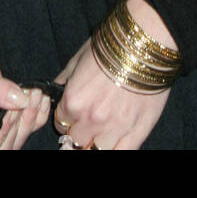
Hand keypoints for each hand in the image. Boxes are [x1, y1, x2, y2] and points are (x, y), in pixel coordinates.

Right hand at [0, 29, 51, 149]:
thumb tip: (20, 101)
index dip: (0, 134)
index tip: (13, 112)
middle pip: (1, 144)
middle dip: (19, 124)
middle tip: (30, 98)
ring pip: (14, 136)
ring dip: (29, 118)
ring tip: (37, 94)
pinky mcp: (1, 112)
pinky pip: (20, 123)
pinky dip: (35, 115)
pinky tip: (42, 99)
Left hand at [53, 0, 172, 150]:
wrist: (142, 44)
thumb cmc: (109, 46)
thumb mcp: (78, 59)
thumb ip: (63, 80)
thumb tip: (54, 91)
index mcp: (73, 101)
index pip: (61, 124)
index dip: (67, 118)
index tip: (74, 114)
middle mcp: (91, 119)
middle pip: (77, 141)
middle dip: (80, 131)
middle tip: (89, 120)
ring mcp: (115, 129)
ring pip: (96, 151)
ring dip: (97, 141)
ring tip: (103, 130)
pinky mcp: (138, 132)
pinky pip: (122, 153)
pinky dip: (116, 149)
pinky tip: (115, 140)